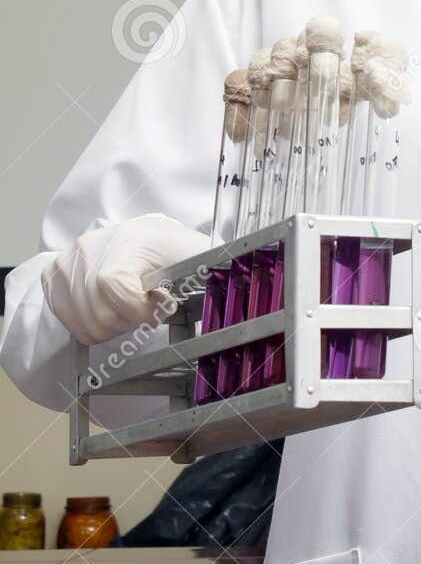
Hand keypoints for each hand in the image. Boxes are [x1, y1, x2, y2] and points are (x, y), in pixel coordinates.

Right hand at [42, 213, 210, 345]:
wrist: (149, 238)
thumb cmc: (174, 251)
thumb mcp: (198, 256)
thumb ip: (207, 269)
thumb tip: (223, 278)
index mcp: (126, 239)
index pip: (112, 285)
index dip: (138, 310)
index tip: (162, 307)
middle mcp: (89, 247)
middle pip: (99, 313)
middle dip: (130, 322)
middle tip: (146, 310)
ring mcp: (67, 261)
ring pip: (84, 323)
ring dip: (113, 326)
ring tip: (129, 308)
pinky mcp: (53, 275)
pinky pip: (68, 320)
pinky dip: (92, 324)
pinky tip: (110, 309)